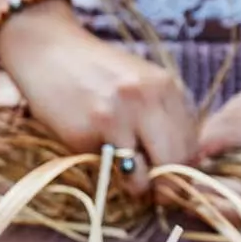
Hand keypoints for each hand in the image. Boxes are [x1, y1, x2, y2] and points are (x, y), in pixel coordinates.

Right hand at [0, 4, 197, 194]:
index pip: (192, 144)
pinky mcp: (85, 133)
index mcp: (166, 87)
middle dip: (164, 185)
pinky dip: (103, 169)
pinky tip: (94, 150)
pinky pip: (105, 168)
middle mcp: (147, 101)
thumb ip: (162, 113)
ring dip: (134, 185)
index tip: (167, 176)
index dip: (182, 167)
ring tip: (124, 176)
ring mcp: (116, 118)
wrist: (48, 51)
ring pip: (141, 177)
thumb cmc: (94, 71)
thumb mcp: (139, 84)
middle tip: (152, 190)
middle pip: (174, 163)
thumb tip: (182, 160)